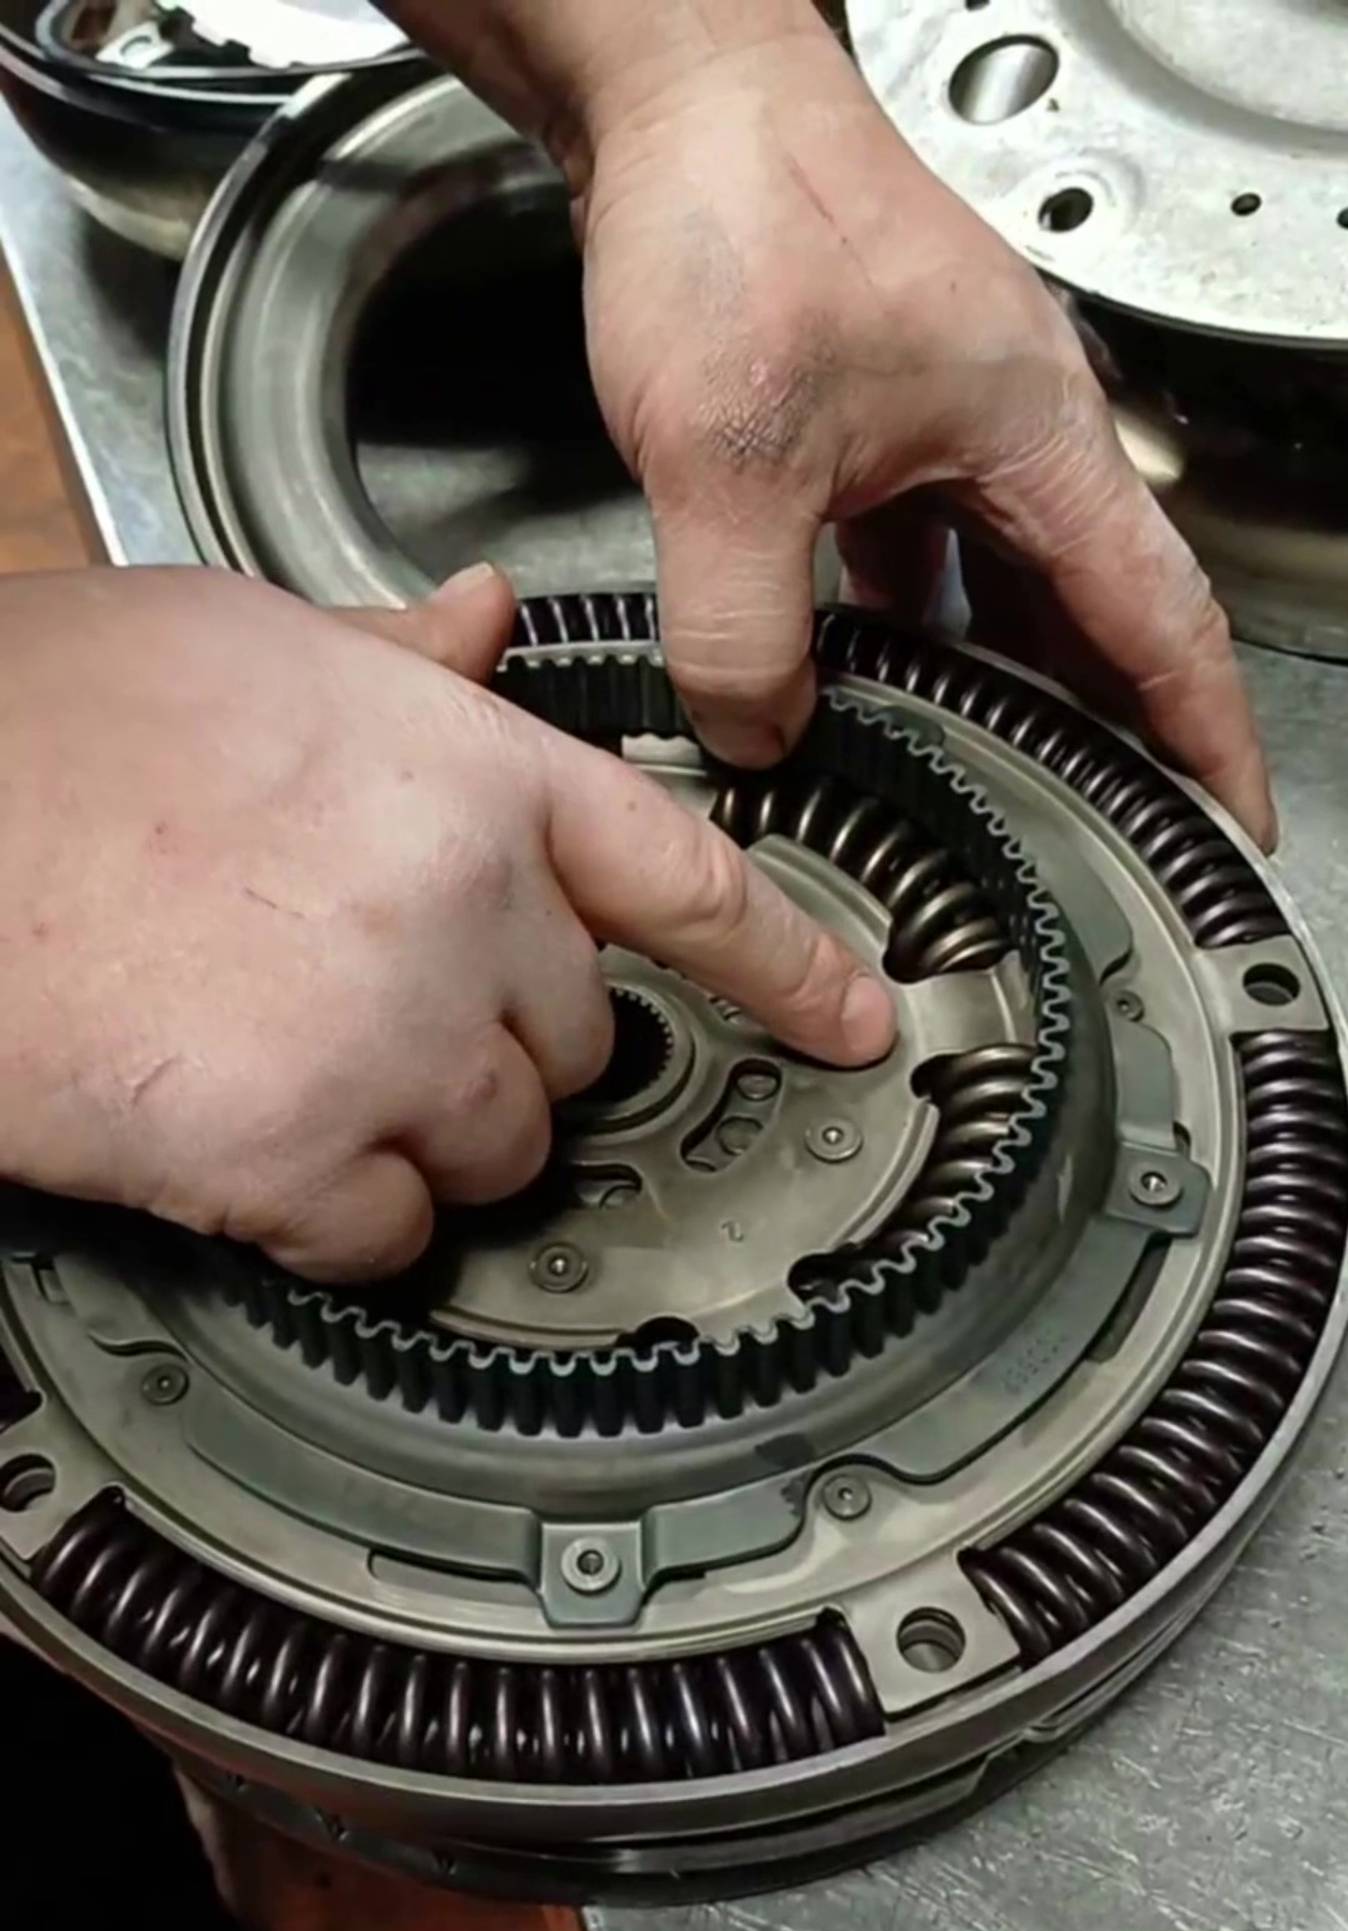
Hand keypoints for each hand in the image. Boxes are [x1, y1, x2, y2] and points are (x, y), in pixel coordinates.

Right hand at [0, 565, 892, 1278]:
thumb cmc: (47, 734)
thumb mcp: (237, 641)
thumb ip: (388, 663)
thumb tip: (480, 623)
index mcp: (462, 766)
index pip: (678, 876)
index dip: (786, 961)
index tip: (855, 1023)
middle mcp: (455, 902)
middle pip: (580, 1040)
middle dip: (500, 1040)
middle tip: (367, 997)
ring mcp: (385, 1037)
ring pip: (501, 1151)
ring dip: (421, 1131)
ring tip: (287, 1053)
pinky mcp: (294, 1159)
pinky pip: (390, 1236)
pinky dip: (332, 1214)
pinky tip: (246, 1135)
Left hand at [567, 14, 1271, 844]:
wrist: (672, 92)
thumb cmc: (736, 211)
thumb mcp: (729, 463)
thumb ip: (742, 630)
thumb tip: (758, 733)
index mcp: (1038, 437)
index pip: (1160, 621)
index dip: (1204, 738)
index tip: (1233, 824)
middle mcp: (1012, 431)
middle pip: (1091, 615)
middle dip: (1109, 732)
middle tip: (1113, 836)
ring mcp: (944, 422)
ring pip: (1001, 588)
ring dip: (1002, 682)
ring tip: (997, 782)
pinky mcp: (871, 415)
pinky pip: (919, 552)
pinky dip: (908, 626)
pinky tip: (865, 677)